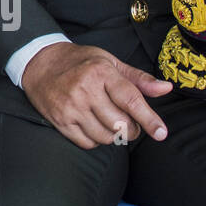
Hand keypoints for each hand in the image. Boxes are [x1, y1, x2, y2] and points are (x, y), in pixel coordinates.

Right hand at [21, 41, 171, 148]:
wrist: (39, 62)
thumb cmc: (79, 62)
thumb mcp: (109, 62)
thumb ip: (138, 79)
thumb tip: (166, 88)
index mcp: (100, 72)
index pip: (131, 100)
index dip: (149, 119)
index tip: (161, 133)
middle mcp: (85, 89)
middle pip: (121, 124)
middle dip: (131, 129)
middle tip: (128, 121)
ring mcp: (71, 106)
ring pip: (106, 137)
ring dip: (114, 135)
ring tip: (108, 121)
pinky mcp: (60, 120)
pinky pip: (88, 143)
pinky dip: (96, 139)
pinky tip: (92, 125)